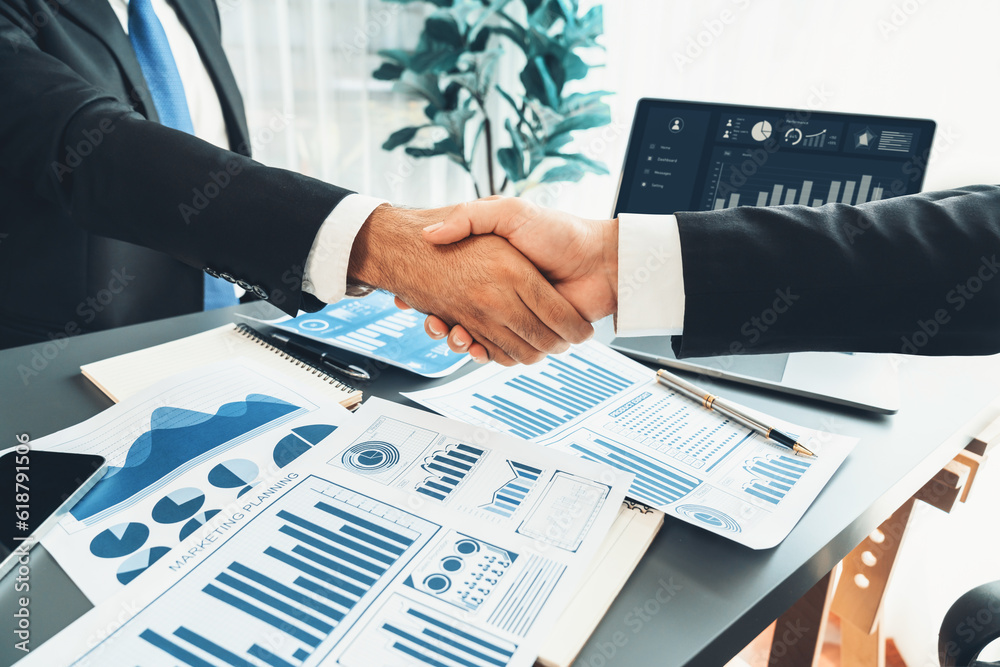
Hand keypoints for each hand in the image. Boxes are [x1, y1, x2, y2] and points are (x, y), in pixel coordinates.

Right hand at [348, 203, 593, 364]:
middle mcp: (503, 295)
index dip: (431, 298)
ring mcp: (518, 317)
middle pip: (460, 318)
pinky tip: (471, 345)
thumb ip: (470, 217)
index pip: (452, 289)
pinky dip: (486, 354)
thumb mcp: (509, 212)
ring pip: (477, 339)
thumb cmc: (559, 231)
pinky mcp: (534, 336)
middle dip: (441, 324)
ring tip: (450, 332)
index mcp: (495, 270)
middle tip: (432, 321)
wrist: (602, 259)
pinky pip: (503, 353)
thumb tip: (431, 233)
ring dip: (460, 341)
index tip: (412, 301)